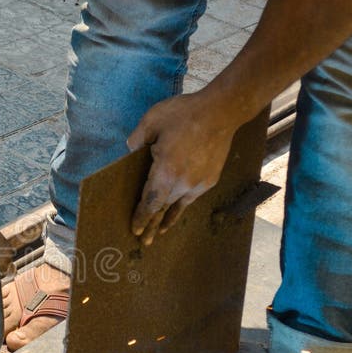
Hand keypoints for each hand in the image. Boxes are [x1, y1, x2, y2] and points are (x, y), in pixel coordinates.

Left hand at [126, 92, 240, 245]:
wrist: (222, 111)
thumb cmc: (185, 114)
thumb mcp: (152, 121)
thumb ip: (136, 140)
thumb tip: (129, 151)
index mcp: (166, 171)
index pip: (150, 201)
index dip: (141, 216)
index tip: (134, 229)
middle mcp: (182, 183)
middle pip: (163, 208)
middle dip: (151, 224)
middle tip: (143, 241)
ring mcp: (198, 183)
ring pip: (178, 205)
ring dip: (166, 220)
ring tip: (159, 234)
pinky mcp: (210, 179)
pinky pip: (191, 198)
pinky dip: (182, 207)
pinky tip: (178, 212)